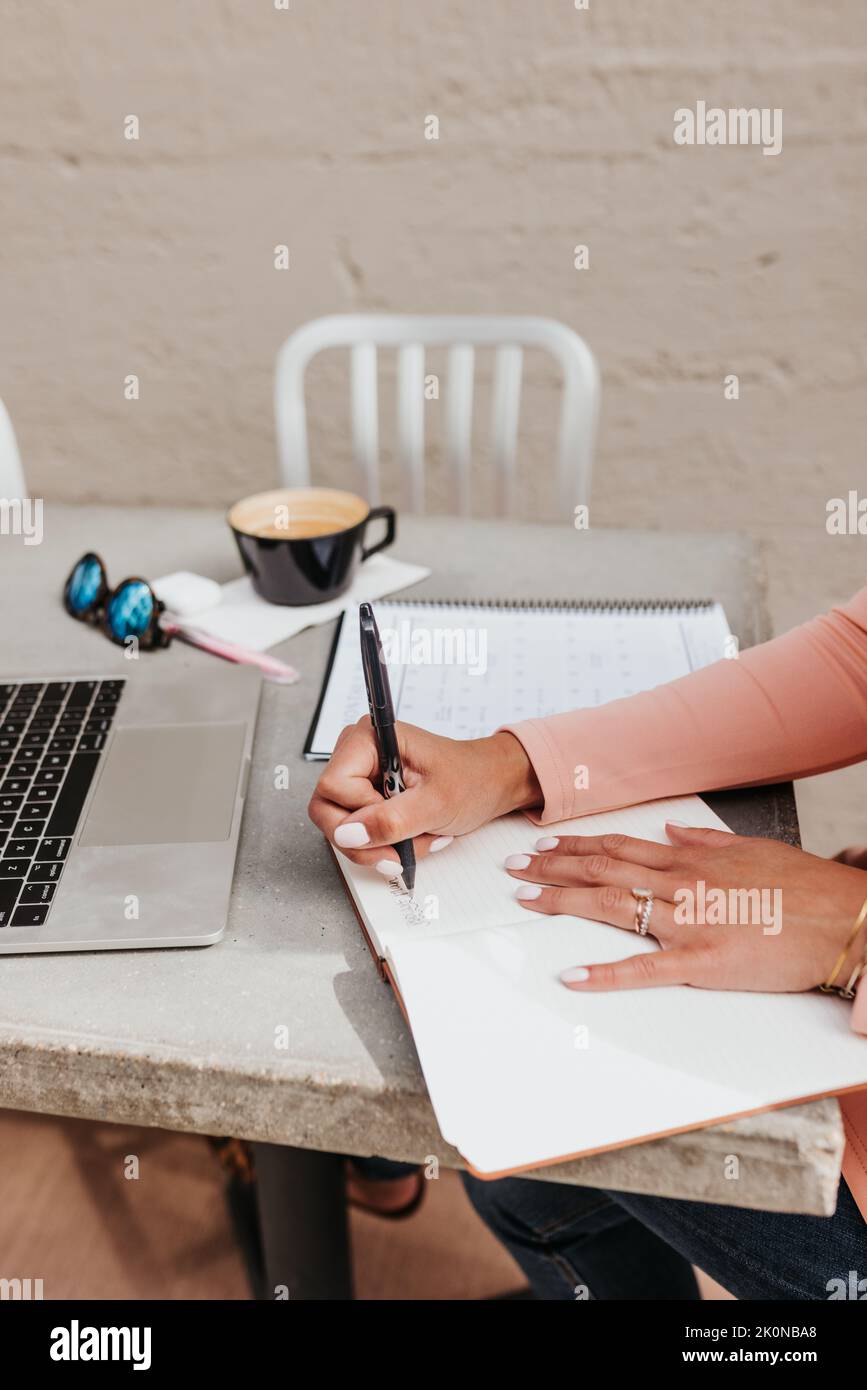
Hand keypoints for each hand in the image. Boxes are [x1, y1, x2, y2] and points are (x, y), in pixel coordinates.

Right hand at [308, 718, 540, 873]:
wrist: (492, 783)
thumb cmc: (472, 779)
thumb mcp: (436, 803)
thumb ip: (391, 820)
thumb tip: (348, 834)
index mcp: (369, 738)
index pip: (333, 786)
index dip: (361, 813)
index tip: (398, 817)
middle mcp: (356, 753)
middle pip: (327, 809)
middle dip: (366, 839)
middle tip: (401, 851)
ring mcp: (359, 776)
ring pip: (341, 827)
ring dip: (378, 846)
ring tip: (417, 841)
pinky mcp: (366, 796)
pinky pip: (357, 831)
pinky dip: (383, 844)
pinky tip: (412, 839)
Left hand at [503, 821, 866, 992]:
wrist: (846, 919)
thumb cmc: (806, 888)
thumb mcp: (752, 850)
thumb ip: (703, 841)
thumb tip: (668, 831)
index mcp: (691, 860)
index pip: (618, 848)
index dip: (574, 847)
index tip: (543, 846)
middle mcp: (682, 884)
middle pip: (602, 870)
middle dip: (553, 869)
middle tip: (514, 868)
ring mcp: (689, 922)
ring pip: (611, 905)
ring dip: (563, 902)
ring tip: (526, 901)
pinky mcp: (704, 961)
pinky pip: (644, 969)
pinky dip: (605, 973)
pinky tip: (573, 976)